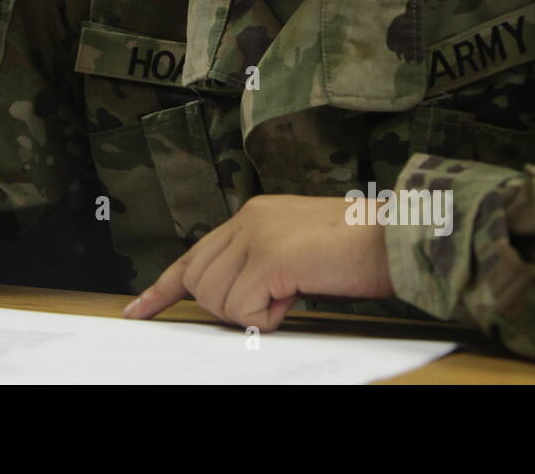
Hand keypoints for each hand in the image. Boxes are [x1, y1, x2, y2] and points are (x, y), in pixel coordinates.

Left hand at [121, 194, 393, 331]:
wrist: (397, 240)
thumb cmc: (358, 252)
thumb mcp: (297, 252)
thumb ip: (261, 265)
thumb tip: (235, 301)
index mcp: (252, 215)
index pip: (193, 255)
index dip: (162, 289)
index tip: (137, 311)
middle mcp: (248, 219)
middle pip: (200, 284)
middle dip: (228, 308)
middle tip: (275, 301)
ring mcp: (257, 236)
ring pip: (218, 300)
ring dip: (253, 313)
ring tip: (292, 293)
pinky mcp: (271, 258)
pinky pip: (244, 311)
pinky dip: (269, 318)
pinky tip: (296, 297)